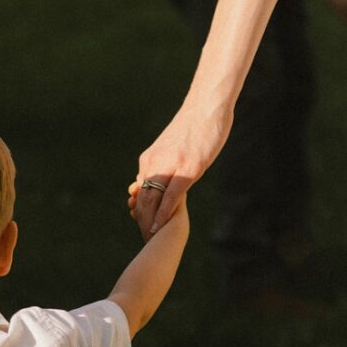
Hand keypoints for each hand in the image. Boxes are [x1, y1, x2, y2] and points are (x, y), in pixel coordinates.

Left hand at [129, 100, 229, 235]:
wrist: (206, 107)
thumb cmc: (194, 127)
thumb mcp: (173, 147)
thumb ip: (165, 163)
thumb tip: (163, 177)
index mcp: (150, 159)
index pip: (140, 191)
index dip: (140, 211)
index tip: (140, 226)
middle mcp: (155, 163)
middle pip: (143, 198)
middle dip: (142, 221)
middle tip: (144, 240)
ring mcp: (171, 166)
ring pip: (153, 199)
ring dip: (150, 221)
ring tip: (150, 240)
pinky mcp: (188, 169)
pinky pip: (171, 196)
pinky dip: (164, 213)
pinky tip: (161, 226)